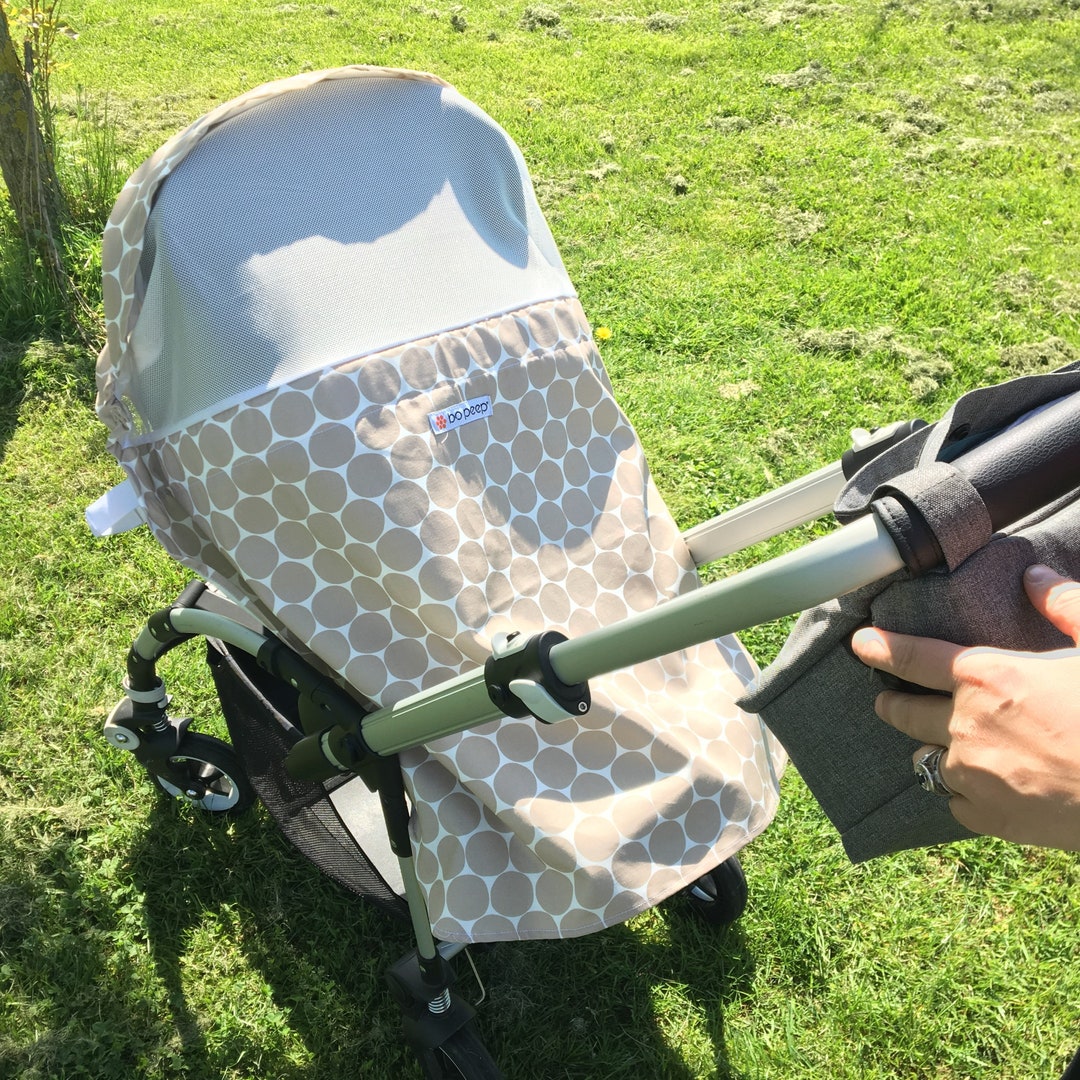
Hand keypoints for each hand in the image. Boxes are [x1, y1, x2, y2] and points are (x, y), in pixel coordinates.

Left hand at [850, 564, 1079, 850]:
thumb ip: (1066, 606)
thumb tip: (1036, 575)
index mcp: (987, 677)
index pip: (913, 657)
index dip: (881, 647)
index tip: (860, 643)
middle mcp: (965, 725)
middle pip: (904, 712)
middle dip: (892, 703)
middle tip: (887, 700)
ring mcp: (972, 776)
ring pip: (927, 760)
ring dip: (934, 750)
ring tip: (947, 747)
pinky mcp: (988, 818)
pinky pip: (954, 802)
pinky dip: (962, 793)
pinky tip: (981, 788)